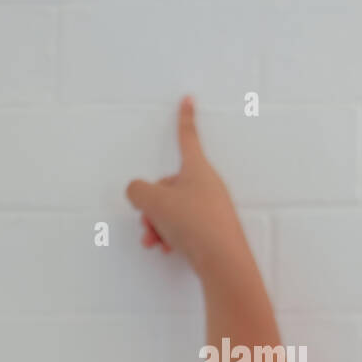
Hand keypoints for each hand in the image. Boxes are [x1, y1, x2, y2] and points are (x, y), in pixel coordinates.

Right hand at [125, 96, 248, 279]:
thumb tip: (140, 194)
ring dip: (158, 224)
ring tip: (154, 241)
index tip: (189, 98)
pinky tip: (167, 250)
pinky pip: (186, 226)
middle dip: (152, 205)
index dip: (184, 118)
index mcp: (197, 169)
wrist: (224, 262)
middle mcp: (207, 184)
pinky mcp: (215, 230)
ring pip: (174, 209)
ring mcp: (213, 208)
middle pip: (169, 185)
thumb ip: (137, 191)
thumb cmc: (192, 223)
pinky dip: (172, 235)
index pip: (187, 137)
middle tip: (148, 224)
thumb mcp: (153, 201)